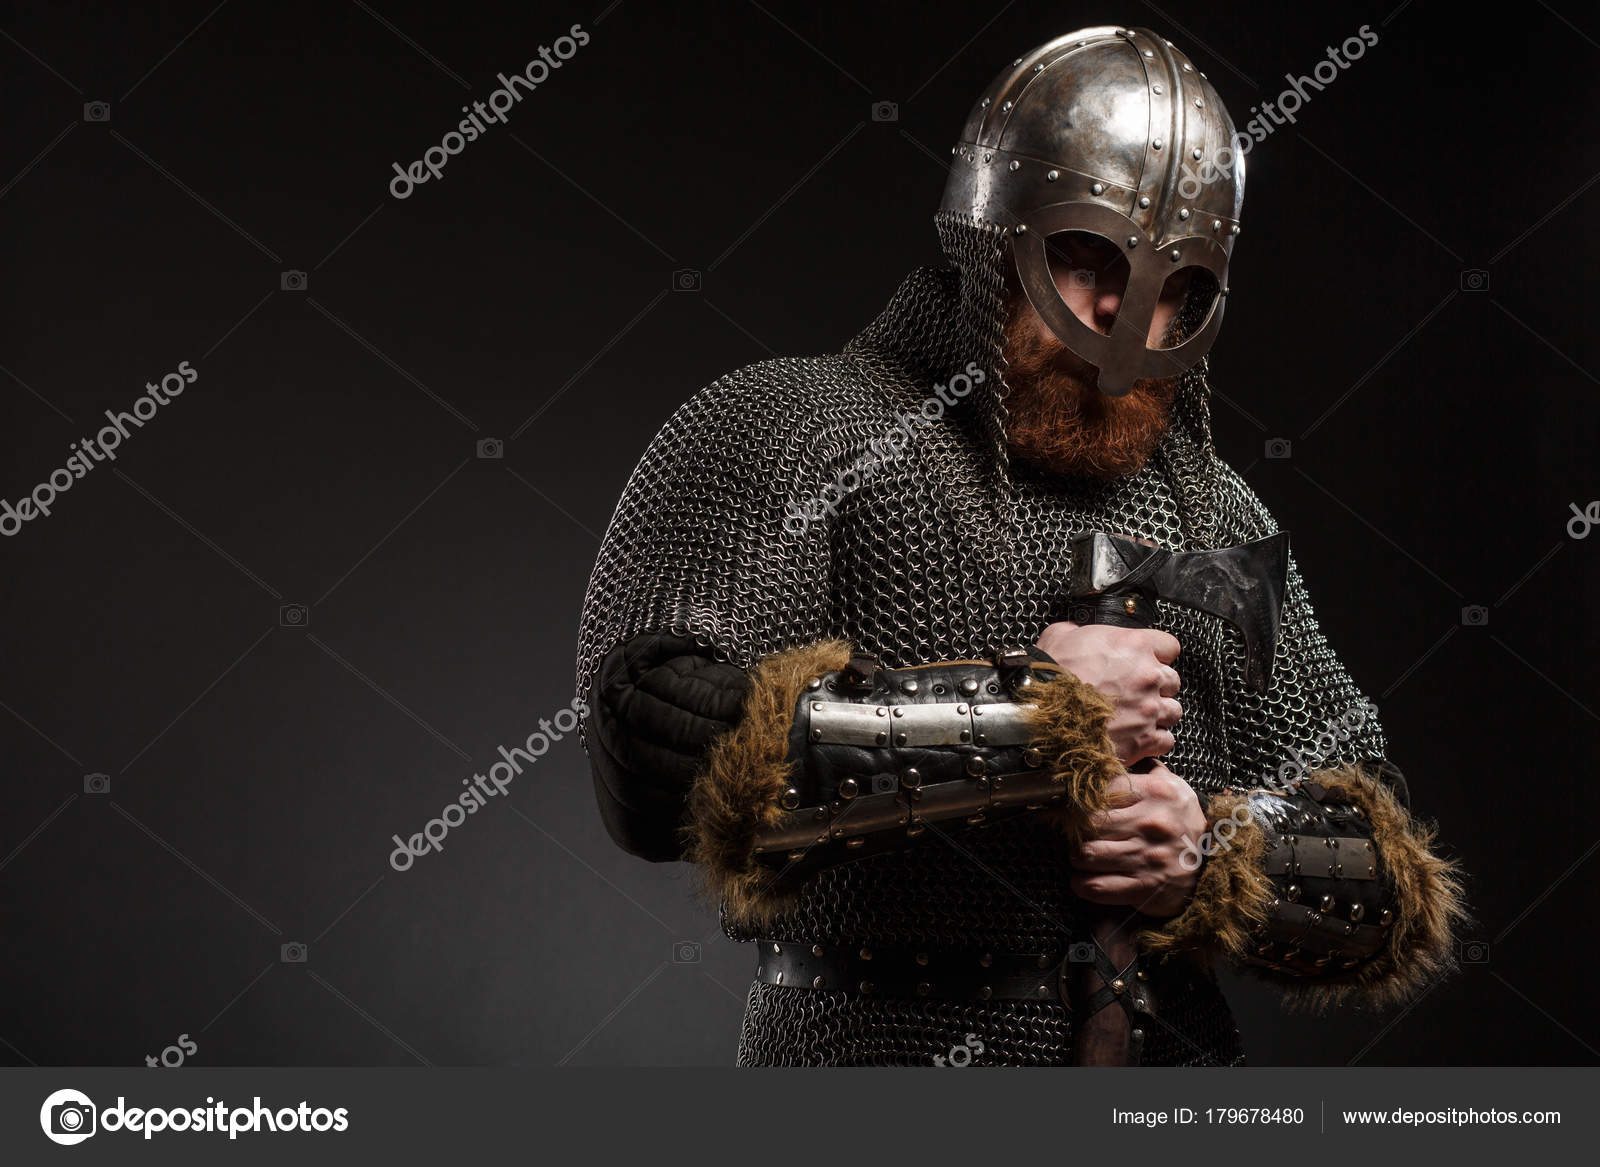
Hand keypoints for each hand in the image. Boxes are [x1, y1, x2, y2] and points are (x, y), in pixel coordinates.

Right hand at [1036, 620, 1181, 765]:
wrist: (1040, 717)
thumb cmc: (1049, 679)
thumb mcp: (1058, 636)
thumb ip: (1077, 631)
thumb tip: (1074, 631)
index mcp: (1134, 645)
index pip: (1169, 646)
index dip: (1157, 654)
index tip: (1149, 661)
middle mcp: (1148, 676)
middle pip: (1172, 680)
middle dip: (1157, 686)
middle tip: (1136, 691)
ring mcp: (1148, 709)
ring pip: (1173, 711)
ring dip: (1158, 713)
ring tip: (1137, 716)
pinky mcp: (1143, 739)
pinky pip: (1166, 740)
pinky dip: (1154, 740)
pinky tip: (1137, 736)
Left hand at [1068, 763, 1206, 917]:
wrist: (1216, 864)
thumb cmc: (1185, 822)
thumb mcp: (1174, 787)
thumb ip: (1146, 769)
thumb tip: (1118, 751)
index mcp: (1155, 794)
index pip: (1101, 792)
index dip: (1083, 801)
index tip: (1077, 809)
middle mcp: (1151, 824)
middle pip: (1089, 824)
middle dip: (1077, 830)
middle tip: (1077, 834)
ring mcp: (1147, 858)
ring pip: (1087, 854)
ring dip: (1077, 858)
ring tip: (1081, 856)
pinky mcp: (1144, 887)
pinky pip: (1097, 886)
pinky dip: (1082, 884)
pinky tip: (1083, 879)